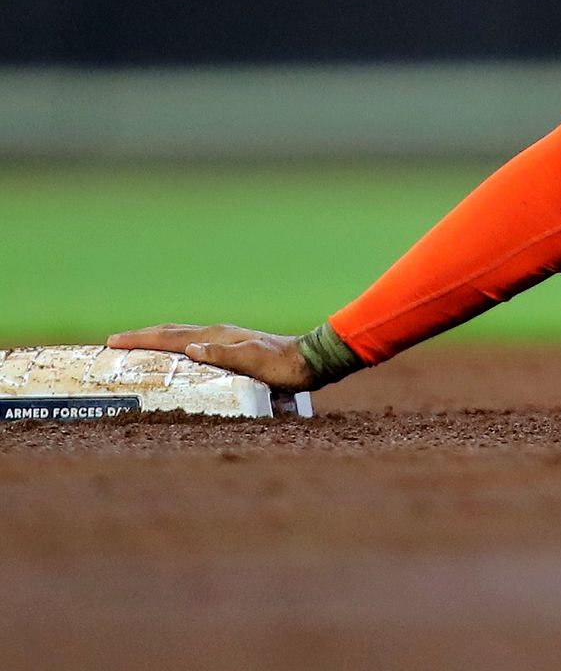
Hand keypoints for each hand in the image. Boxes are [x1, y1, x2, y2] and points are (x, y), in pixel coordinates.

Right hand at [106, 324, 314, 390]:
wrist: (309, 361)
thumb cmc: (281, 366)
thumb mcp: (252, 361)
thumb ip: (223, 355)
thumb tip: (191, 347)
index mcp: (217, 336)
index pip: (170, 337)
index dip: (141, 340)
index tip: (114, 341)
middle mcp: (218, 334)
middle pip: (171, 332)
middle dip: (142, 336)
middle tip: (115, 341)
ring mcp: (225, 339)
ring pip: (182, 335)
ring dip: (157, 339)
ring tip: (138, 343)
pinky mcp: (233, 347)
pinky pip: (195, 344)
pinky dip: (177, 346)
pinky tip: (178, 354)